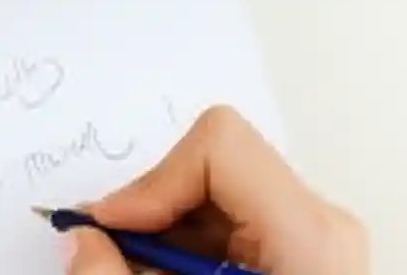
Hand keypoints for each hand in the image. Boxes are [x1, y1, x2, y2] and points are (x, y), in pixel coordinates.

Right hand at [64, 106, 368, 274]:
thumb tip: (84, 240)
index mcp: (310, 233)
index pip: (218, 144)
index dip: (151, 181)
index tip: (112, 224)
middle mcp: (322, 223)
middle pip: (210, 165)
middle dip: (151, 208)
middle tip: (110, 253)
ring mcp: (316, 238)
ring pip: (214, 193)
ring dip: (165, 230)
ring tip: (141, 270)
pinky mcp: (302, 254)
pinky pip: (230, 222)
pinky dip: (188, 246)